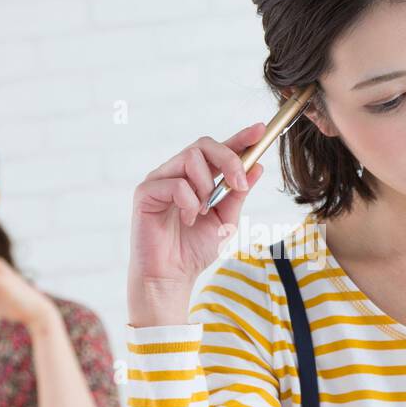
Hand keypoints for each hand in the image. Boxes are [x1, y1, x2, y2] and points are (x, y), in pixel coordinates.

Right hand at [128, 124, 266, 324]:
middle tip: (239, 183)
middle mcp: (177, 173)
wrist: (172, 276)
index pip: (218, 150)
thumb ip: (238, 193)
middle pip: (204, 145)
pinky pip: (175, 183)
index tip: (260, 130)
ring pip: (190, 159)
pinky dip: (189, 202)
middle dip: (229, 160)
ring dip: (206, 186)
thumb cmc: (194, 250)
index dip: (240, 138)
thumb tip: (257, 167)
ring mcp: (160, 180)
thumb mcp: (227, 220)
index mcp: (197, 178)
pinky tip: (188, 219)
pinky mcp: (145, 192)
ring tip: (204, 211)